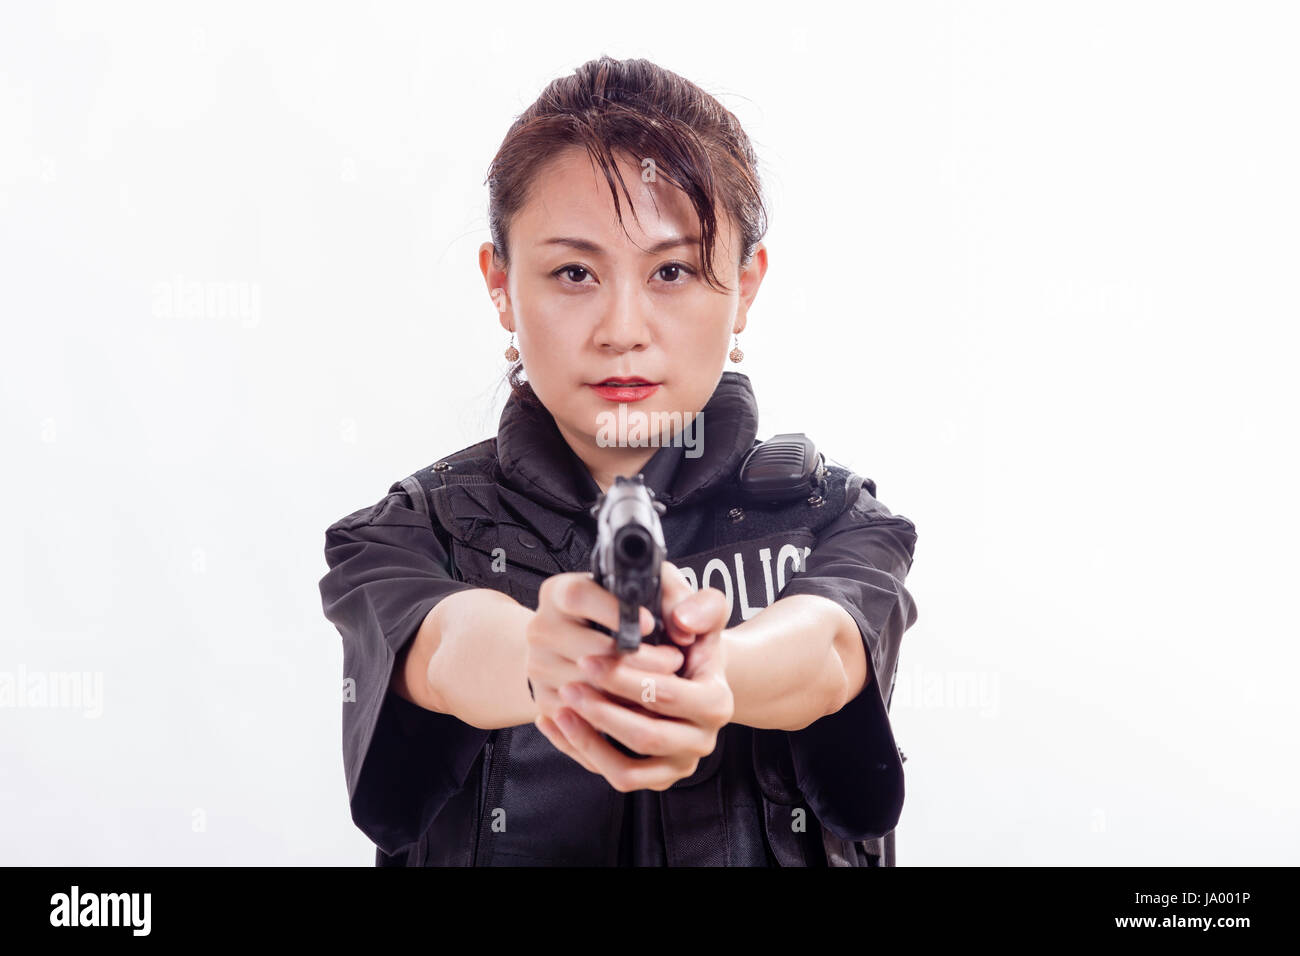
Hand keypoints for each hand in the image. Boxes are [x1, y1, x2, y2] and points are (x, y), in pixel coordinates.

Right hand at [525, 570, 685, 731]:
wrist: (583, 645)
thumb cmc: (625, 615)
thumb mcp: (649, 590)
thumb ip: (674, 595)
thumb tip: (683, 625)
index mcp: (559, 592)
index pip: (577, 596)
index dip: (615, 611)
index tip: (650, 623)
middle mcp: (541, 628)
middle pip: (589, 651)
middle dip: (641, 660)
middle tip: (673, 661)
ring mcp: (539, 667)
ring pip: (589, 689)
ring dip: (633, 692)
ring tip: (662, 682)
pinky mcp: (544, 701)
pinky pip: (582, 717)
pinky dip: (616, 715)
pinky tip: (642, 704)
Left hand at [534, 561, 734, 791]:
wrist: (688, 673)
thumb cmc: (689, 641)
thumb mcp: (705, 614)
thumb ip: (704, 607)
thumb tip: (683, 621)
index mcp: (716, 703)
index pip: (666, 696)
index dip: (624, 680)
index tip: (588, 660)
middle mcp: (702, 741)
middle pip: (647, 737)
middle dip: (602, 712)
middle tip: (568, 687)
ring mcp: (678, 766)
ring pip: (628, 772)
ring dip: (589, 742)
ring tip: (561, 710)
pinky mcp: (655, 780)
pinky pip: (615, 778)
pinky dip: (582, 754)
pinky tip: (557, 724)